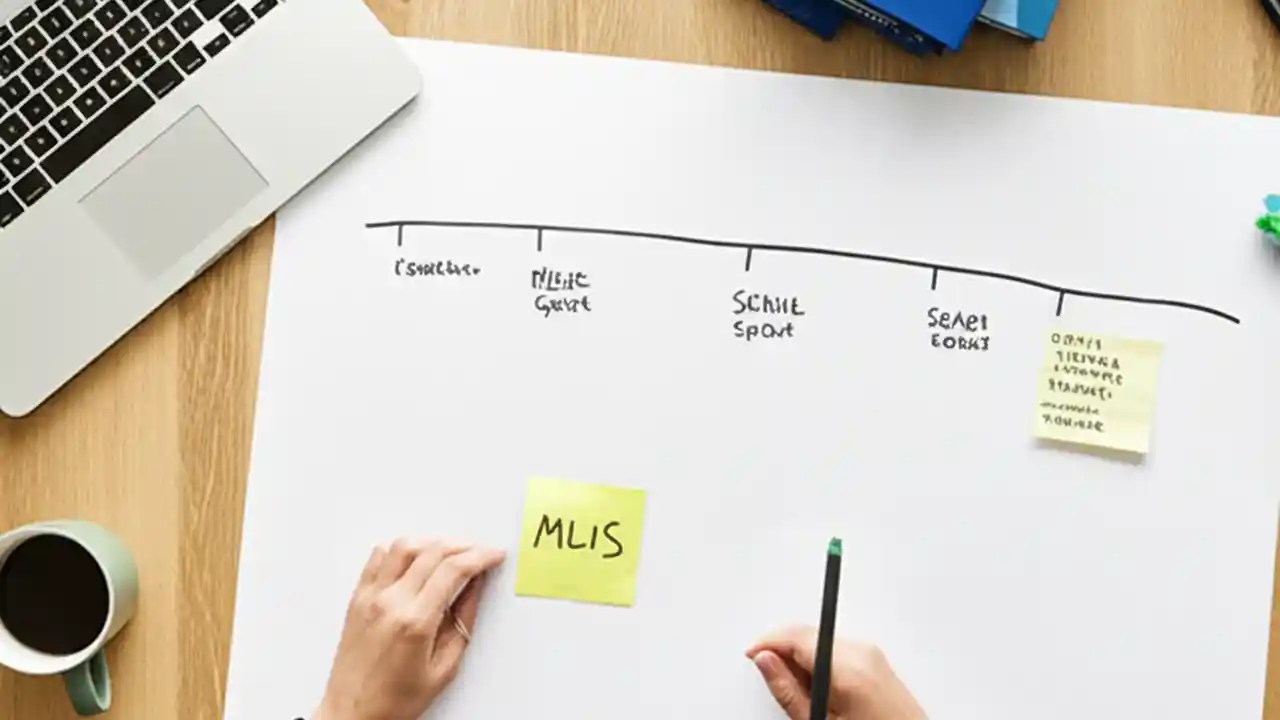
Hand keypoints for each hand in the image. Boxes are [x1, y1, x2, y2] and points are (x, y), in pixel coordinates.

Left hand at [315, 538, 505, 719]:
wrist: (352, 714)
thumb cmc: (395, 700)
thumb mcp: (444, 667)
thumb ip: (462, 621)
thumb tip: (475, 587)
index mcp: (415, 622)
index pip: (453, 570)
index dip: (480, 557)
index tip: (493, 555)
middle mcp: (390, 603)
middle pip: (432, 552)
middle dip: (463, 546)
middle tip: (479, 552)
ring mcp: (370, 598)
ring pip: (403, 546)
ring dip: (432, 543)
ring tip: (449, 553)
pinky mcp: (357, 598)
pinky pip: (377, 558)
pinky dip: (399, 550)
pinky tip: (414, 558)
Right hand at [746, 626, 925, 719]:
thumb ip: (788, 690)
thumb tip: (765, 661)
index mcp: (849, 667)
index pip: (796, 635)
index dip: (767, 642)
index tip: (753, 654)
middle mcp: (863, 652)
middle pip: (808, 634)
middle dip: (783, 651)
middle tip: (772, 677)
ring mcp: (873, 654)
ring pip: (822, 641)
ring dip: (803, 658)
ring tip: (802, 694)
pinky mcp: (877, 660)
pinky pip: (838, 650)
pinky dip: (822, 663)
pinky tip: (822, 690)